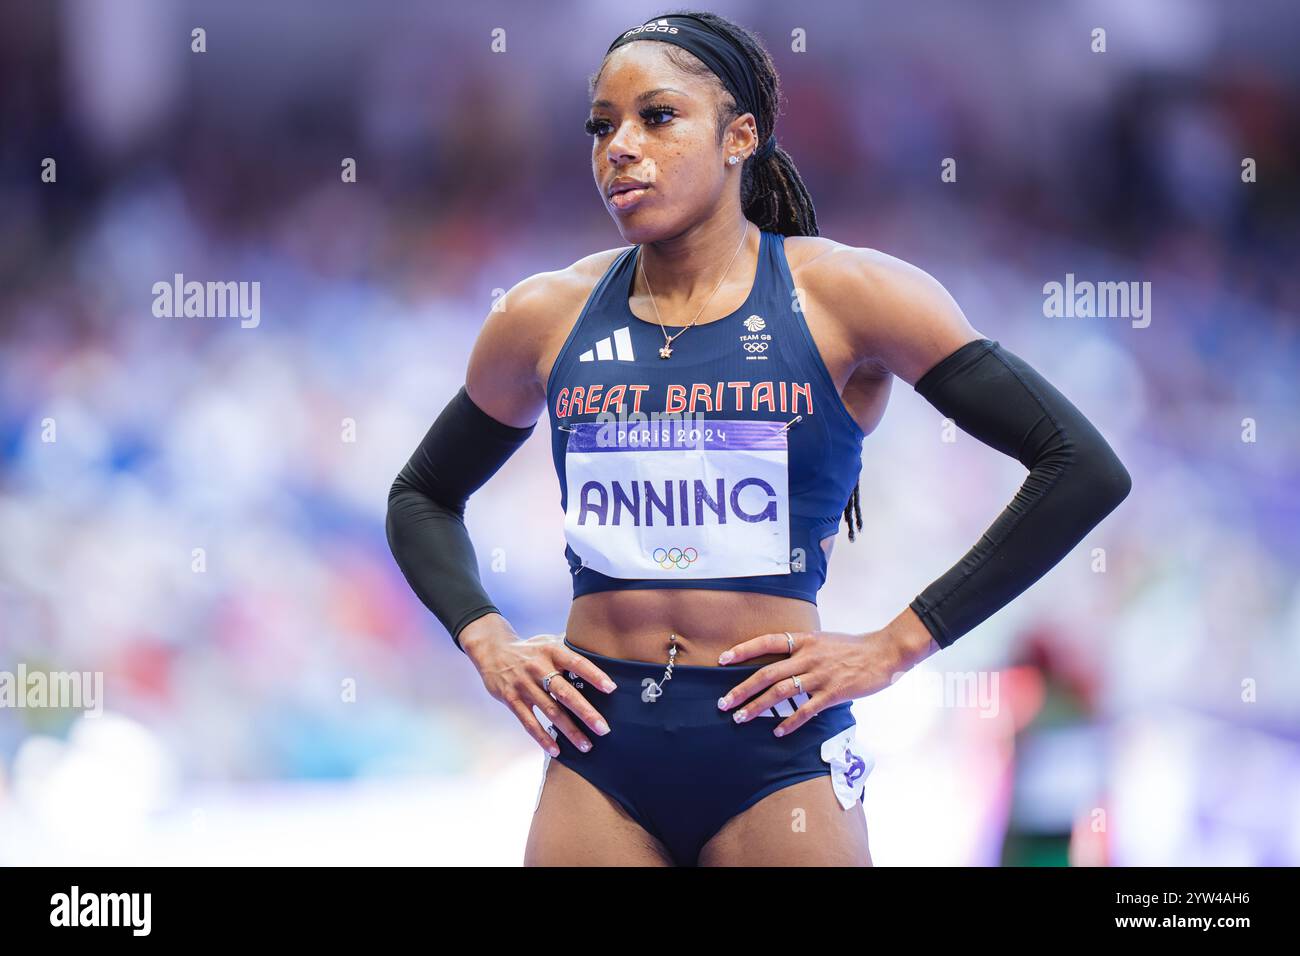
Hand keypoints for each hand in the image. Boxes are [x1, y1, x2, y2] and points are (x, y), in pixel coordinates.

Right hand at [462, 621, 617, 755]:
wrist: (493, 651)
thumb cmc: (531, 649)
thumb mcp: (549, 642)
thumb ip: (571, 649)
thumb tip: (602, 652)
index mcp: (551, 651)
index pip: (576, 663)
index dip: (594, 675)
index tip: (611, 689)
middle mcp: (538, 668)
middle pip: (565, 692)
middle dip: (586, 712)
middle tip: (604, 729)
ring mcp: (524, 685)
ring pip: (550, 711)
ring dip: (569, 730)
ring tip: (586, 745)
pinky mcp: (511, 699)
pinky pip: (529, 722)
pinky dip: (542, 737)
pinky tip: (556, 750)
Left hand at [716, 627, 918, 737]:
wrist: (884, 652)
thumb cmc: (852, 647)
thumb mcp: (822, 640)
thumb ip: (801, 650)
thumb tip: (777, 661)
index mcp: (804, 640)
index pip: (766, 642)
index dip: (743, 650)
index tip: (722, 660)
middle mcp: (808, 656)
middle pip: (767, 673)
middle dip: (742, 689)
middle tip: (724, 703)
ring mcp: (820, 675)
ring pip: (781, 693)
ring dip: (758, 707)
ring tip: (741, 719)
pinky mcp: (834, 693)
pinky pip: (806, 710)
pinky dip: (790, 722)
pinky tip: (777, 732)